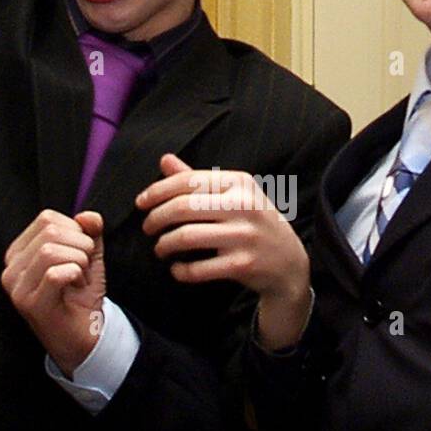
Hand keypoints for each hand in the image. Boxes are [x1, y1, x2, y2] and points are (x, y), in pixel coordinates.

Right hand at [1, 209, 105, 376]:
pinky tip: (76, 286)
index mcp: (20, 251)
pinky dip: (74, 275)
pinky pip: (54, 274)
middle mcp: (11, 267)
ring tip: (79, 278)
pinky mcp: (28, 304)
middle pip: (49, 231)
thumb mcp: (88, 258)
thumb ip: (90, 233)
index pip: (47, 219)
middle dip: (80, 245)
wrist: (84, 339)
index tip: (81, 254)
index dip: (74, 230)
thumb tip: (90, 216)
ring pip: (49, 250)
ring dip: (78, 261)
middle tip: (84, 268)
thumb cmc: (80, 297)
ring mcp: (17, 287)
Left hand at [135, 154, 310, 349]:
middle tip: (147, 228)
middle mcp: (244, 205)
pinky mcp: (244, 264)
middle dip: (155, 218)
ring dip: (164, 245)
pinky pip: (198, 268)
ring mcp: (245, 236)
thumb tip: (163, 160)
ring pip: (186, 237)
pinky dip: (180, 271)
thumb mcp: (232, 194)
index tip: (140, 203)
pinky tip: (176, 269)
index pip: (186, 180)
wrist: (290, 263)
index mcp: (239, 182)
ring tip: (159, 248)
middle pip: (182, 207)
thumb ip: (197, 178)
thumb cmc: (252, 222)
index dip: (156, 191)